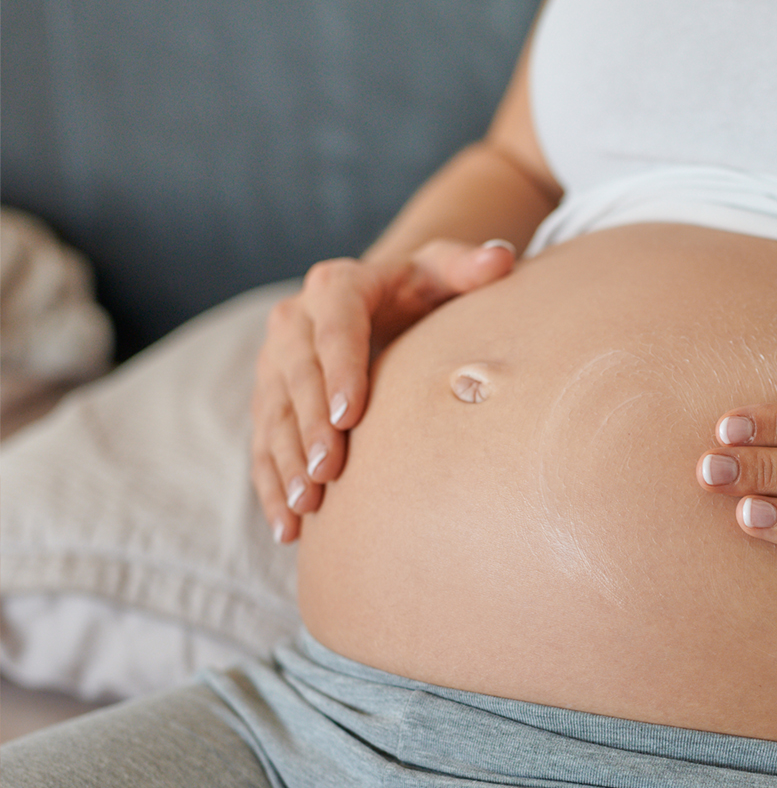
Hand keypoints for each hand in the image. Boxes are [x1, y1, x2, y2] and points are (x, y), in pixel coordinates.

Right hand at [252, 237, 515, 541]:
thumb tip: (501, 260)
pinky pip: (262, 446)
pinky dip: (272, 487)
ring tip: (305, 506)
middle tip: (327, 473)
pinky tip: (288, 527)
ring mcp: (275, 364)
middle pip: (297, 376)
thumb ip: (468, 269)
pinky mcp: (269, 401)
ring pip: (273, 416)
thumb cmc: (422, 292)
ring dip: (286, 463)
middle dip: (309, 427)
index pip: (335, 326)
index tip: (351, 414)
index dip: (339, 369)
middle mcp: (295, 321)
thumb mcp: (443, 274)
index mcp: (338, 287)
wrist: (380, 303)